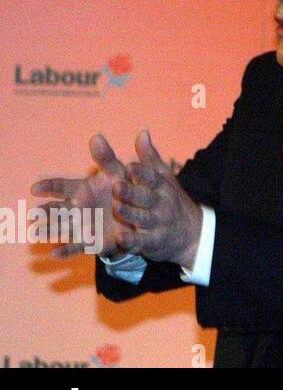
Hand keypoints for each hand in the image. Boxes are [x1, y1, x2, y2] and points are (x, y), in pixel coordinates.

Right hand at [32, 134, 135, 258]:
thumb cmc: (126, 188)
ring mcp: (82, 224)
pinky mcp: (92, 241)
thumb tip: (96, 136)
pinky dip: (66, 250)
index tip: (35, 188)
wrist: (141, 213)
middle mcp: (77, 207)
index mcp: (81, 189)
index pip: (61, 186)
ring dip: (49, 230)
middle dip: (45, 211)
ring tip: (37, 233)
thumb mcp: (118, 171)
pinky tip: (55, 253)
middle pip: (57, 208)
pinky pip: (77, 246)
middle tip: (34, 213)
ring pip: (62, 227)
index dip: (48, 186)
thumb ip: (106, 157)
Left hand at [111, 130, 202, 268]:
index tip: (129, 167)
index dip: (141, 173)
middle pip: (146, 197)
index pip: (152, 178)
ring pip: (143, 218)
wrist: (193, 233)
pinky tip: (120, 238)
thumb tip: (142, 132)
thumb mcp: (164, 178)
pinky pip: (142, 242)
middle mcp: (161, 204)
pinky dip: (132, 240)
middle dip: (132, 193)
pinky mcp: (153, 242)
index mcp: (162, 187)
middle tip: (116, 186)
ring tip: (116, 208)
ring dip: (130, 214)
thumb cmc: (171, 201)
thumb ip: (150, 158)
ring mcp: (158, 224)